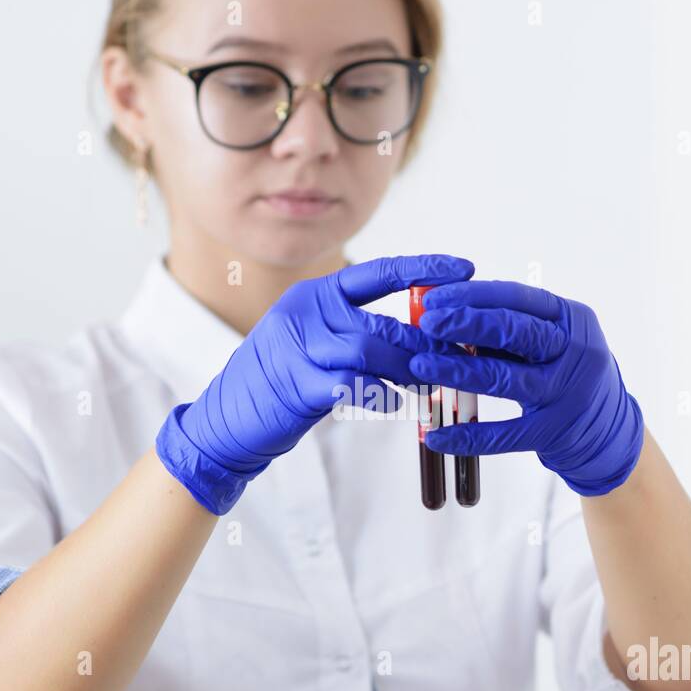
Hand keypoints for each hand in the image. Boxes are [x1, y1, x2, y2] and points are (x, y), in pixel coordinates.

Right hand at [155, 253, 474, 513]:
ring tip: (431, 383)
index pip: (377, 273)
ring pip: (370, 351)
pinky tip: (397, 403)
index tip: (464, 270)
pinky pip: (353, 385)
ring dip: (407, 370)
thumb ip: (356, 331)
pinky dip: (381, 394)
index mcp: (313, 296)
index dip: (423, 269)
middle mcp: (304, 314)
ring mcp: (298, 349)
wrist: (226, 421)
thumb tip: (419, 335)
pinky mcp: (297, 386)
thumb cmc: (280, 382)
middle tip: (458, 355)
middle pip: (380, 322)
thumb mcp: (313, 342)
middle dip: (424, 341)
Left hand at [408, 279, 644, 495]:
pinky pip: (503, 435)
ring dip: (458, 371)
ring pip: (505, 379)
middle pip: (515, 331)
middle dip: (466, 323)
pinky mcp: (552, 432)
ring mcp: (563, 394)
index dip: (474, 296)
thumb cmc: (568, 371)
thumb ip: (512, 326)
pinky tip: (436, 434)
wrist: (608, 428)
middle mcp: (572, 352)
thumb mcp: (554, 338)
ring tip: (420, 365)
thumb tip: (449, 311)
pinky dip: (467, 435)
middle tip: (426, 323)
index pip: (518, 297)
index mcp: (571, 318)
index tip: (436, 297)